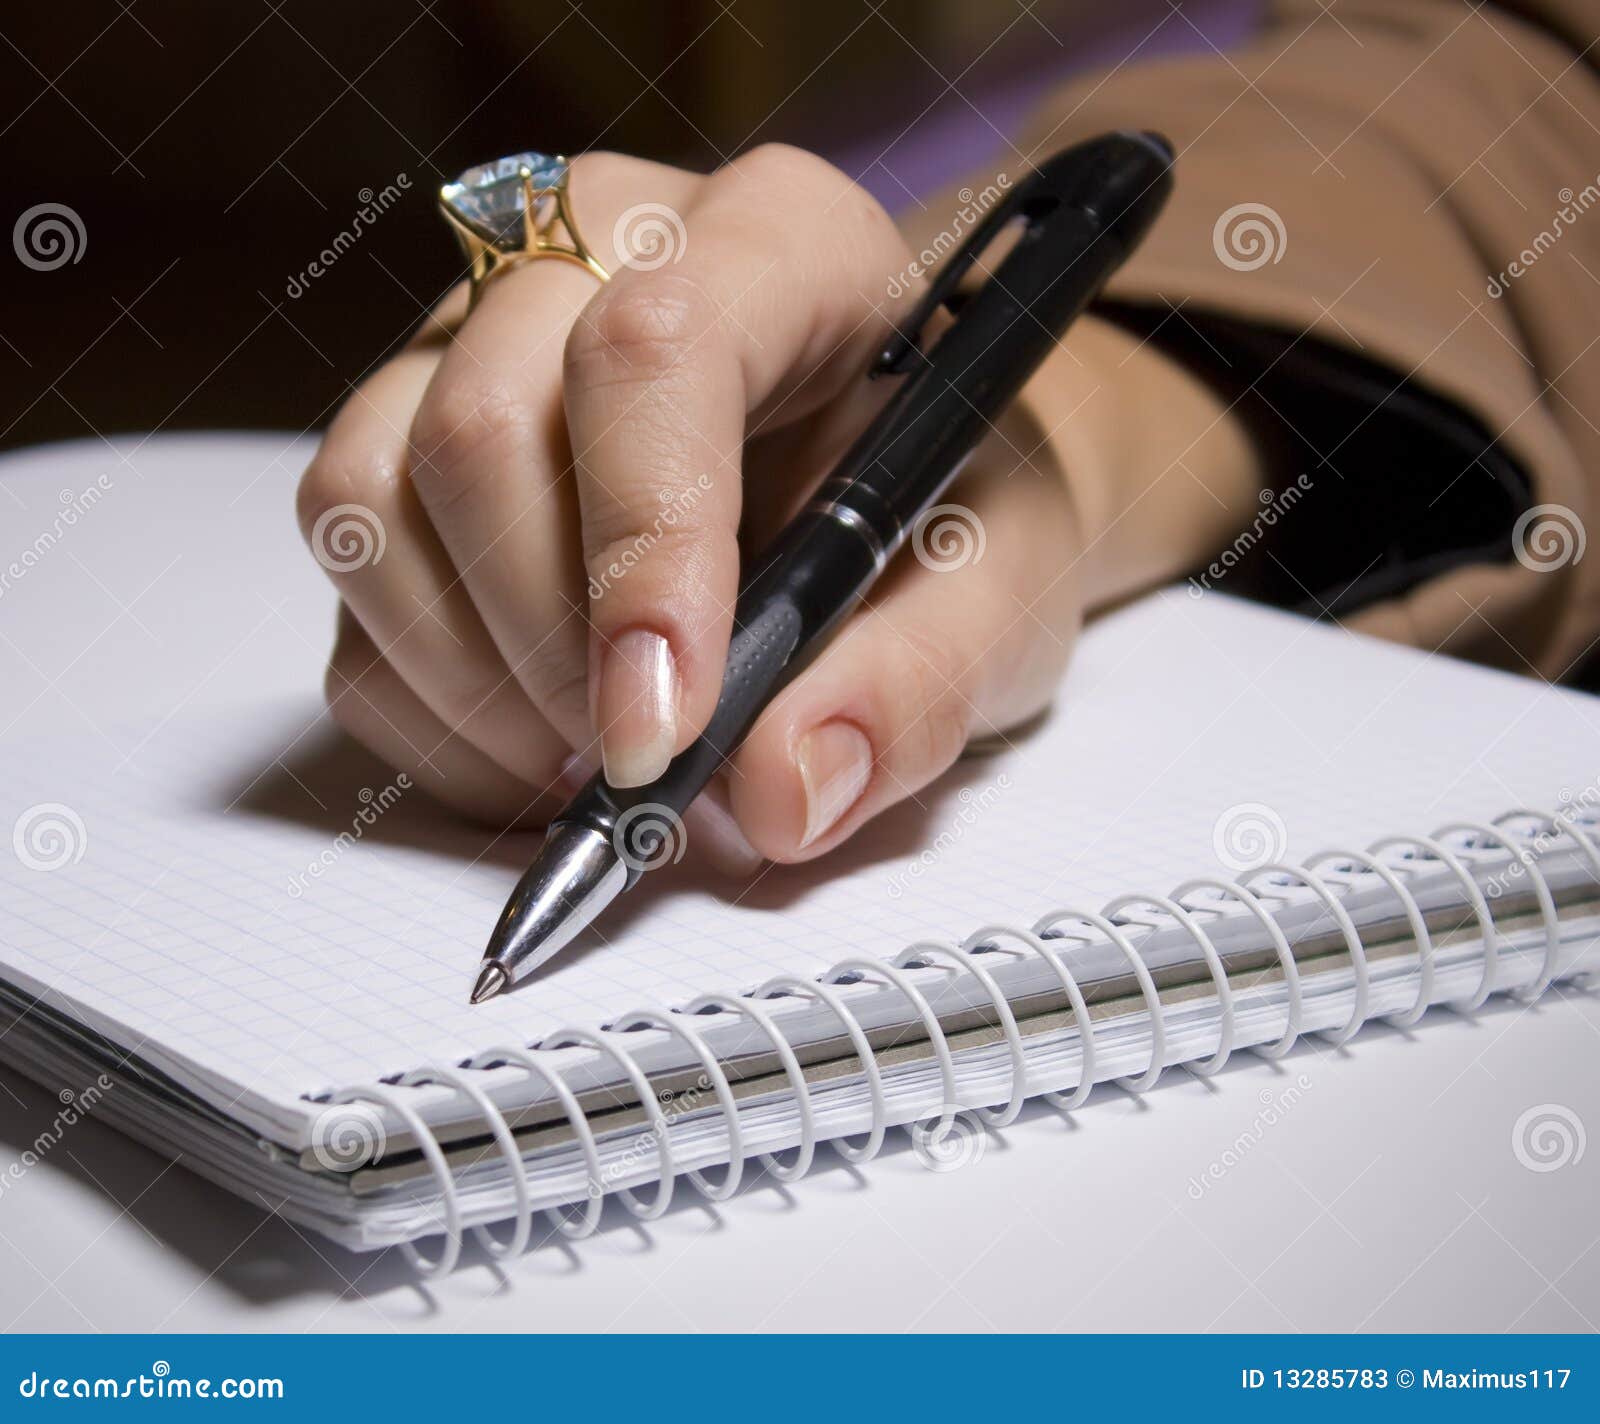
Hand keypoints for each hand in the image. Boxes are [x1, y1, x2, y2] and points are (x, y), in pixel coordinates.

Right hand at [296, 145, 1087, 873]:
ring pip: (369, 498)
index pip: (654, 348)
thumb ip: (915, 680)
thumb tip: (779, 793)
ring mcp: (477, 340)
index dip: (641, 549)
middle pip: (478, 431)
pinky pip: (352, 580)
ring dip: (469, 682)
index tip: (663, 732)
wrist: (906, 489)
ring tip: (595, 757)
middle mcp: (593, 258)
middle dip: (548, 651)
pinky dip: (426, 707)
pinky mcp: (410, 437)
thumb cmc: (956, 511)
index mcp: (776, 240)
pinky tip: (537, 748)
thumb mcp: (996, 590)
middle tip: (645, 770)